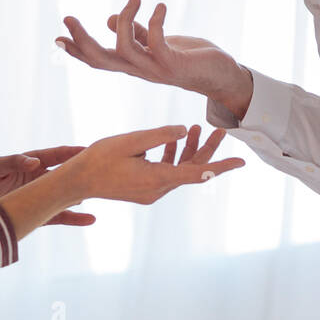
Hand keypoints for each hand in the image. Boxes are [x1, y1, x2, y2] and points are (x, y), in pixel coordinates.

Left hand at [0, 145, 95, 226]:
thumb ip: (13, 162)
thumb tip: (35, 162)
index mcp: (32, 162)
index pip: (57, 155)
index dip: (73, 152)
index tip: (90, 150)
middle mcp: (41, 178)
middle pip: (68, 174)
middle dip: (84, 172)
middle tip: (105, 170)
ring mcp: (42, 197)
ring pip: (68, 195)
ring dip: (83, 194)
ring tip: (102, 194)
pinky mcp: (40, 215)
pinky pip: (61, 216)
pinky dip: (76, 218)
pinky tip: (91, 219)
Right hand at [57, 0, 253, 118]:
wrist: (221, 77)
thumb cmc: (190, 59)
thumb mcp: (159, 44)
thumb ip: (137, 35)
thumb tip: (109, 20)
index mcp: (133, 65)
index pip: (98, 60)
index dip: (76, 51)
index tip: (56, 38)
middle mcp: (139, 70)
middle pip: (101, 59)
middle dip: (81, 40)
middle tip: (68, 16)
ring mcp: (155, 69)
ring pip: (124, 47)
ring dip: (124, 18)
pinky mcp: (173, 64)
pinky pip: (156, 42)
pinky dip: (155, 21)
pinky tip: (160, 6)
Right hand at [68, 124, 244, 204]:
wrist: (77, 182)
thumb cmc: (100, 159)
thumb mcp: (130, 140)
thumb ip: (159, 135)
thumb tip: (184, 129)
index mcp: (157, 179)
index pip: (198, 174)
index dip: (221, 166)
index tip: (241, 162)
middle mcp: (158, 189)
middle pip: (192, 169)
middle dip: (208, 149)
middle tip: (221, 130)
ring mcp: (151, 191)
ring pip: (180, 170)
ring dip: (189, 150)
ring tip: (196, 128)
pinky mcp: (145, 189)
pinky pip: (166, 172)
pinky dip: (172, 156)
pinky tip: (173, 138)